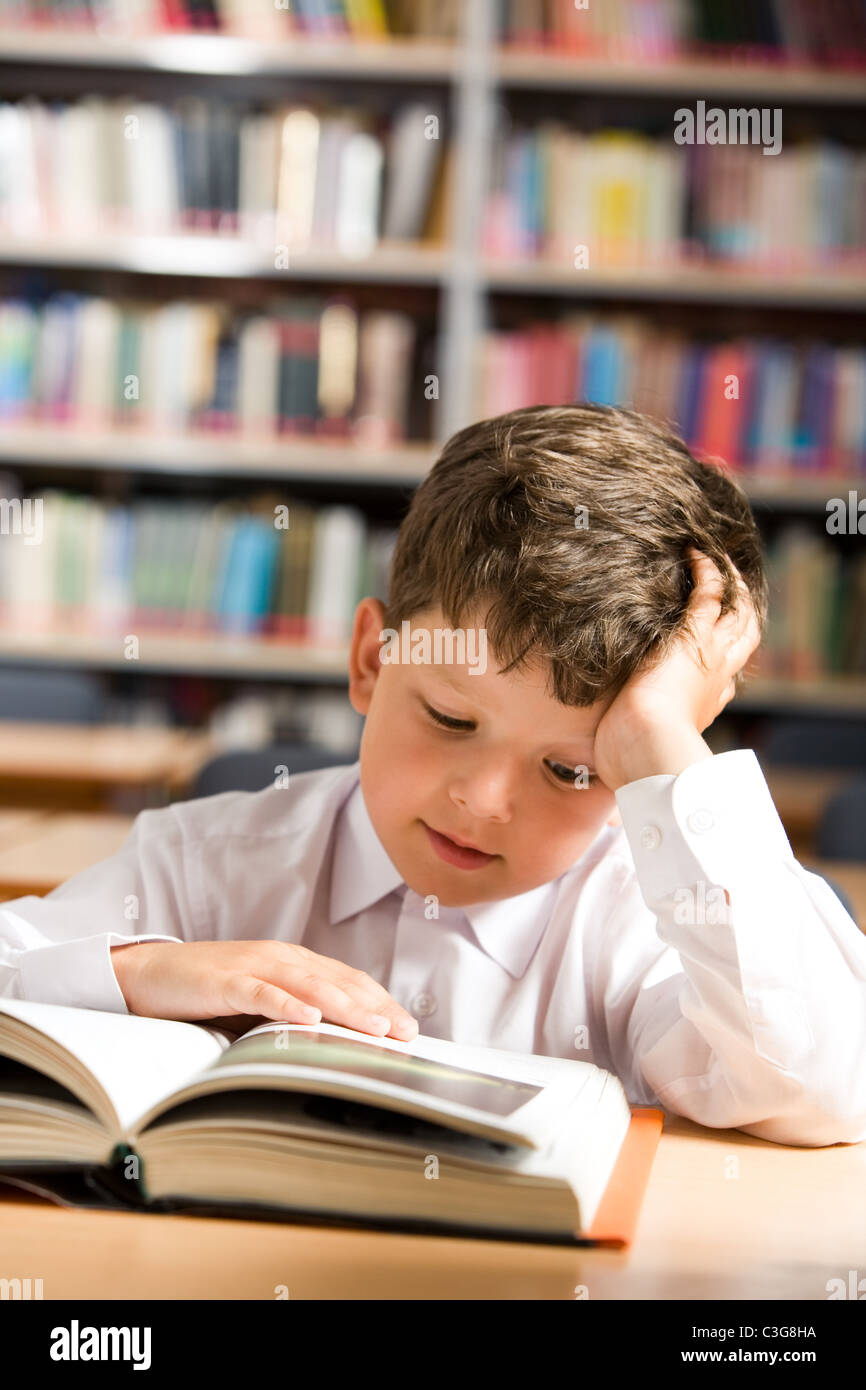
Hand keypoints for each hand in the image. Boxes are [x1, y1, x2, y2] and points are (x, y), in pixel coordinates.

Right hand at [110, 939, 418, 1041]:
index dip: (380, 1002)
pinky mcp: (225, 982)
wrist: (149, 974)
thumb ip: (293, 1015)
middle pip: (338, 982)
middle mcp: (281, 959)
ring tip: (374, 1029)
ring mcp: (254, 967)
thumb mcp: (260, 1005)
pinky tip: (309, 1019)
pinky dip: (287, 1005)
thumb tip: (336, 1045)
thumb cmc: (208, 993)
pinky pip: (261, 993)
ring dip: (345, 1007)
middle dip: (376, 1008)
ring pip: (309, 986)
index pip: (348, 981)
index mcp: (294, 963)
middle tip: (406, 1034)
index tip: (409, 1029)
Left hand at [593, 548, 760, 791]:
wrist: (648, 748)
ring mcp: (710, 654)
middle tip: (733, 587)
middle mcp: (717, 676)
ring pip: (737, 611)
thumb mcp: (634, 745)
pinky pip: (710, 592)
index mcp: (706, 703)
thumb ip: (626, 739)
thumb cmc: (634, 757)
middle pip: (745, 635)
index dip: (726, 655)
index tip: (716, 642)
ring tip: (717, 561)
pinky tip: (696, 552)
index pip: (726, 672)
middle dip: (742, 611)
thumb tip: (601, 757)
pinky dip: (707, 570)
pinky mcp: (694, 635)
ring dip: (731, 584)